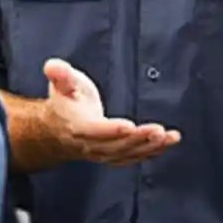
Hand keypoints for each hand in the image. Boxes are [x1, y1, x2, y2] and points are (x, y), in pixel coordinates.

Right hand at [40, 58, 180, 165]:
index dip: (111, 130)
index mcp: (78, 127)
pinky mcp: (113, 155)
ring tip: (169, 137)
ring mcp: (102, 152)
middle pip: (116, 145)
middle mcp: (90, 144)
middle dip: (138, 139)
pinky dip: (151, 151)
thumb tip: (52, 65)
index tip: (128, 126)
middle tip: (158, 131)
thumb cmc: (65, 102)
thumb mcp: (62, 84)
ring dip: (150, 147)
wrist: (56, 130)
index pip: (95, 130)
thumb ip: (60, 75)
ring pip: (127, 153)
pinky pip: (133, 156)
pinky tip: (167, 143)